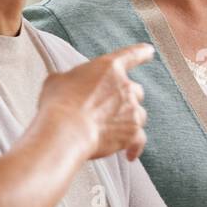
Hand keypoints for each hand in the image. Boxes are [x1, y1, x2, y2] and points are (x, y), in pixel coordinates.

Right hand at [37, 43, 153, 160]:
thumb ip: (69, 79)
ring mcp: (132, 110)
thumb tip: (66, 85)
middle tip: (109, 108)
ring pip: (139, 114)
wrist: (66, 130)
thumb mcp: (57, 81)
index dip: (141, 52)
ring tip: (111, 129)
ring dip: (129, 120)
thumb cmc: (58, 103)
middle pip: (135, 90)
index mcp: (109, 68)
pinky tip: (129, 155)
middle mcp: (125, 86)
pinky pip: (139, 140)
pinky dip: (134, 147)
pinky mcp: (133, 133)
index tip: (149, 51)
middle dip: (126, 98)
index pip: (131, 55)